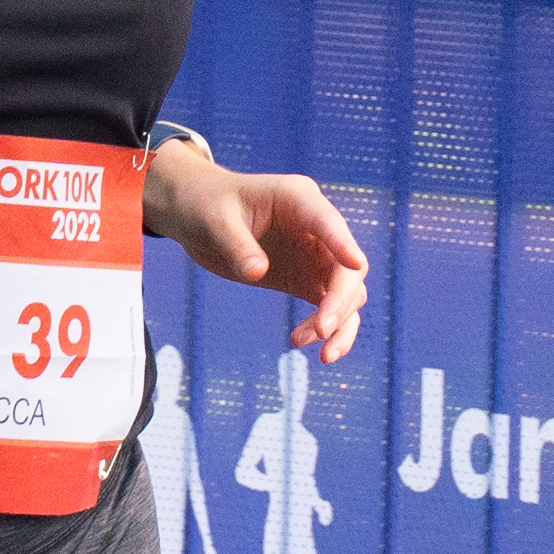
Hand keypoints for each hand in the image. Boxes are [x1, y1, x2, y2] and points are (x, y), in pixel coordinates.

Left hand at [148, 142, 367, 360]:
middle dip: (339, 300)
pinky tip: (304, 345)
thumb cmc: (207, 205)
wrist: (197, 212)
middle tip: (320, 331)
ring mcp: (315, 255)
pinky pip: (329, 307)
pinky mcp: (305, 279)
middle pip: (346, 266)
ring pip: (347, 292)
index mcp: (298, 199)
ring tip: (321, 354)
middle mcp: (317, 227)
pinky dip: (327, 329)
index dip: (343, 243)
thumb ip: (238, 245)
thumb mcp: (215, 220)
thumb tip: (257, 273)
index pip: (328, 222)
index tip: (355, 264)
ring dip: (339, 323)